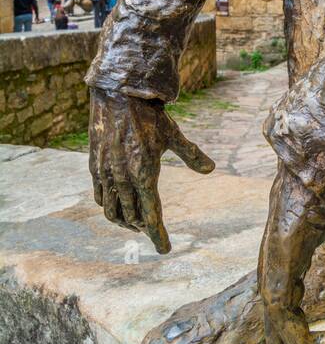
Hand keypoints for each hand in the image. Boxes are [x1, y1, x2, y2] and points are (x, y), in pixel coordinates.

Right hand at [89, 88, 214, 252]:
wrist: (118, 94)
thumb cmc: (150, 115)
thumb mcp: (173, 135)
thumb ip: (191, 154)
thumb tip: (210, 169)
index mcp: (145, 173)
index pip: (152, 215)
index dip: (158, 235)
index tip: (165, 249)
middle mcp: (123, 178)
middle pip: (132, 217)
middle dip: (143, 229)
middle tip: (153, 232)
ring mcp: (106, 173)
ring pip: (112, 210)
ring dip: (124, 221)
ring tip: (135, 223)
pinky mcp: (94, 166)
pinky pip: (100, 196)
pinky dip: (109, 207)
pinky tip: (118, 206)